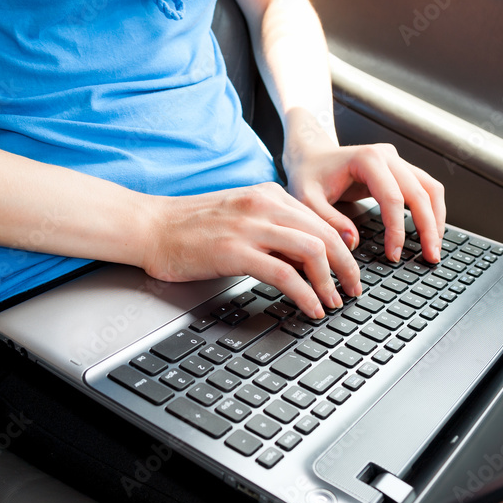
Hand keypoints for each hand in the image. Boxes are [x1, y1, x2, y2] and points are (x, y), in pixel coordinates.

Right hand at [141, 183, 361, 318]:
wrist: (149, 227)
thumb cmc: (188, 227)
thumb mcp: (239, 216)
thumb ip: (272, 229)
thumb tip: (305, 258)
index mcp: (267, 194)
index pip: (320, 218)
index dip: (343, 245)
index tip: (350, 266)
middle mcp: (263, 205)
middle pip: (325, 233)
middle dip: (347, 265)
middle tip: (353, 288)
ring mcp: (249, 227)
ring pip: (312, 250)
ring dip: (330, 281)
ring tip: (334, 301)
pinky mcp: (234, 252)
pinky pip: (284, 274)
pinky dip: (306, 294)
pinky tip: (311, 307)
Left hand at [284, 140, 445, 263]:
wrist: (310, 155)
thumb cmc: (307, 175)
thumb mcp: (306, 199)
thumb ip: (327, 220)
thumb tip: (352, 242)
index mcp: (367, 159)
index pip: (392, 198)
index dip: (397, 230)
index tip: (394, 255)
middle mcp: (387, 156)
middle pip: (420, 192)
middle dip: (428, 227)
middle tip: (430, 256)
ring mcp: (396, 161)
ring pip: (430, 188)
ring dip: (436, 218)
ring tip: (434, 248)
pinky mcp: (399, 169)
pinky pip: (425, 188)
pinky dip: (431, 210)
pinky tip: (430, 232)